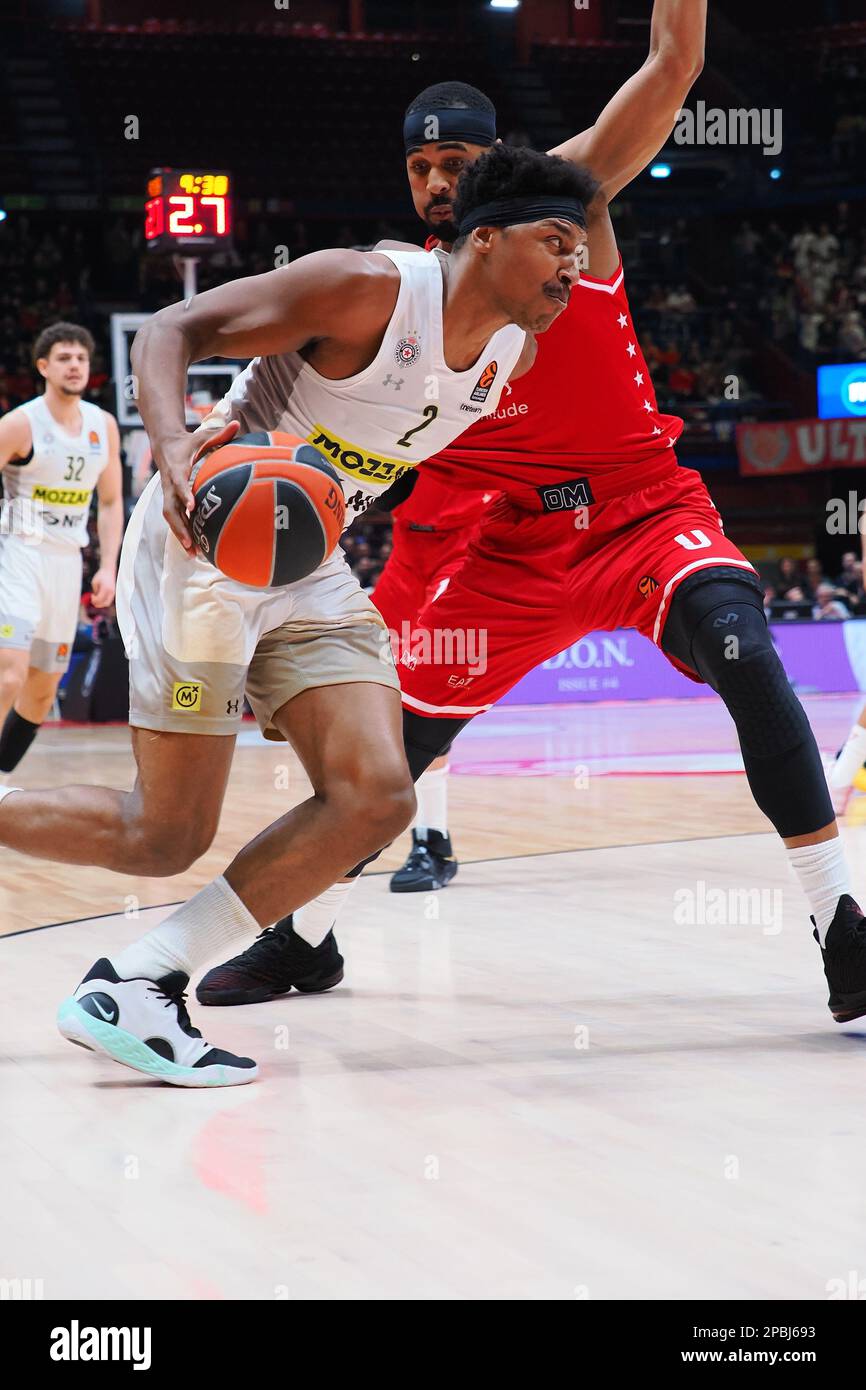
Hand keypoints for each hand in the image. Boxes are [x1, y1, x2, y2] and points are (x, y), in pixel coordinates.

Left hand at [90, 566, 115, 607]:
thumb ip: (94, 591)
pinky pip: (108, 601)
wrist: (108, 571)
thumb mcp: (94, 582)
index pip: (99, 598)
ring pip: (107, 603)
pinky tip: (99, 598)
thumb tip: (94, 599)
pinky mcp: (113, 593)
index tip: (91, 595)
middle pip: (105, 603)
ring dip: (101, 604)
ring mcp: (113, 593)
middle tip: (92, 601)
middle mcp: (111, 591)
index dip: (94, 599)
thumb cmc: (100, 576)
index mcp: (105, 588)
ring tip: (96, 599)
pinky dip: (103, 601)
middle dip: (98, 604)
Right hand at [157, 419, 238, 551]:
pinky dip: (182, 533)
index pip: (178, 483)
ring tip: (193, 553)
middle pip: (170, 509)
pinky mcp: (170, 500)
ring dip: (180, 535)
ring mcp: (168, 494)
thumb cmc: (188, 442)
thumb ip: (220, 433)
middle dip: (179, 526)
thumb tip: (237, 423)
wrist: (164, 445)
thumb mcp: (202, 436)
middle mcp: (169, 485)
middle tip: (190, 542)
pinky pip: (174, 519)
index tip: (192, 507)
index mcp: (177, 469)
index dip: (183, 495)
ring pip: (170, 518)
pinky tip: (194, 549)